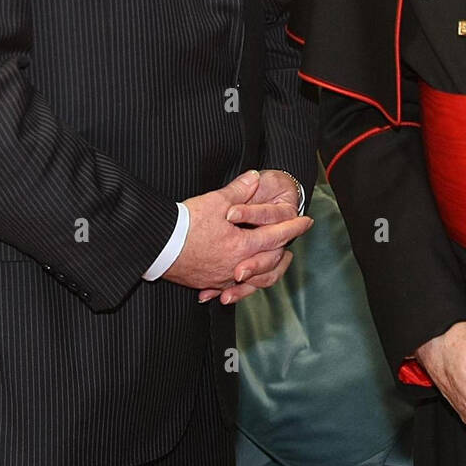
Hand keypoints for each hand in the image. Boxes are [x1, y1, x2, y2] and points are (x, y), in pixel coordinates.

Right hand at [159, 169, 310, 302]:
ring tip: (276, 260)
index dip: (294, 227)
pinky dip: (244, 284)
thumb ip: (239, 190)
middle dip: (285, 249)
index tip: (307, 221)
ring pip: (255, 279)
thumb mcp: (215, 201)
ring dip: (269, 269)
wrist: (158, 247)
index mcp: (242, 246)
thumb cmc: (185, 224)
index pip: (277, 236)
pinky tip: (243, 280)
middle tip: (294, 240)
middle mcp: (236, 266)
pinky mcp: (208, 283)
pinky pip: (233, 287)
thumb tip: (254, 178)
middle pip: (270, 261)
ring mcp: (222, 278)